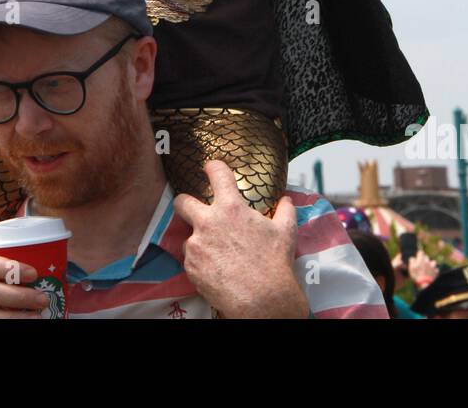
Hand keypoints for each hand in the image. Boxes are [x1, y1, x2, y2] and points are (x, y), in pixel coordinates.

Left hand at [172, 161, 307, 317]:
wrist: (262, 299)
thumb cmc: (274, 263)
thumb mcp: (285, 231)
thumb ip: (284, 210)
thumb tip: (286, 199)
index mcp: (230, 208)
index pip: (216, 173)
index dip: (213, 167)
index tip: (211, 168)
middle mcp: (208, 222)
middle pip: (182, 202)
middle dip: (185, 203)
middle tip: (195, 210)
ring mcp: (196, 245)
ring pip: (188, 236)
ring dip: (199, 241)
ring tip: (217, 255)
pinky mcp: (190, 267)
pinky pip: (191, 259)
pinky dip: (201, 262)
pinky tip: (216, 270)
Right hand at [407, 249, 438, 288]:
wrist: (425, 283)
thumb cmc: (416, 275)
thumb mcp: (411, 268)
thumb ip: (412, 261)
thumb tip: (413, 258)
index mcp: (421, 259)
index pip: (421, 252)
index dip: (419, 254)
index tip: (418, 257)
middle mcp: (428, 261)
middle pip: (426, 257)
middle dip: (424, 259)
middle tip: (421, 264)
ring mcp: (432, 266)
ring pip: (433, 262)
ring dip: (430, 264)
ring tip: (428, 268)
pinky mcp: (436, 271)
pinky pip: (436, 269)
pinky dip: (434, 270)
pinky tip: (431, 273)